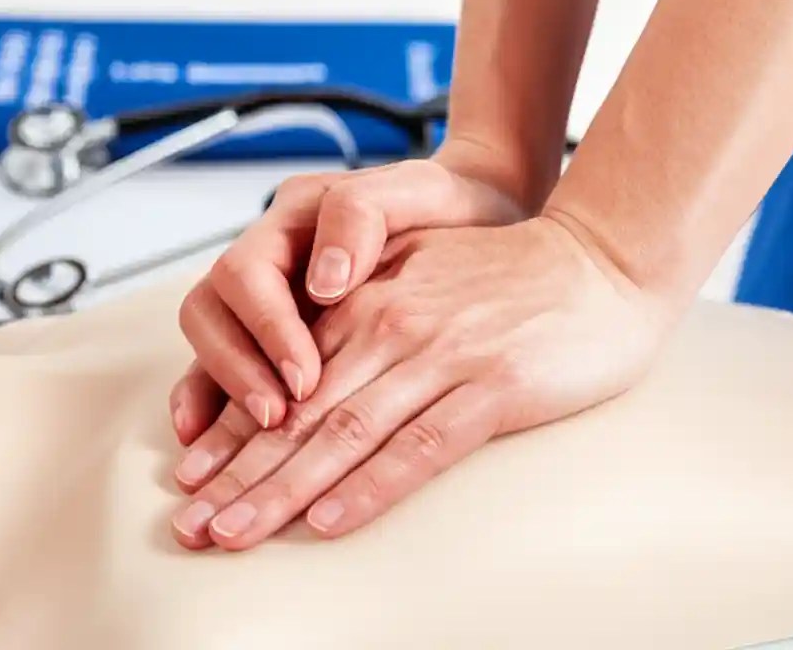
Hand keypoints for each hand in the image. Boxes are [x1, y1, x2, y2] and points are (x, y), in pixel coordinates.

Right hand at [169, 143, 527, 439]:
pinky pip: (228, 374)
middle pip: (208, 313)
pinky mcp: (276, 341)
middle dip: (235, 369)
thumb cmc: (445, 209)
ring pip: (211, 347)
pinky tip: (211, 447)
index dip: (267, 328)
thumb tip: (322, 281)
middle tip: (276, 418)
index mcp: (291, 219)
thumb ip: (359, 216)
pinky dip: (215, 412)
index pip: (246, 274)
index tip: (304, 377)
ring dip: (222, 397)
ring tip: (257, 438)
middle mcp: (268, 261)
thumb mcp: (415, 190)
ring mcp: (268, 303)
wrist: (478, 223)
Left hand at [170, 215, 677, 549]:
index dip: (231, 433)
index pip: (282, 379)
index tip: (190, 479)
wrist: (602, 259)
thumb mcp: (422, 269)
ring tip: (234, 532)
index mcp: (369, 300)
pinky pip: (419, 447)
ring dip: (281, 491)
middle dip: (237, 476)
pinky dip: (369, 488)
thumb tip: (308, 369)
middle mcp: (390, 326)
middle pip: (298, 416)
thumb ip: (365, 307)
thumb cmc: (515, 272)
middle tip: (191, 525)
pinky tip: (329, 522)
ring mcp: (441, 357)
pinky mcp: (492, 388)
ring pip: (342, 435)